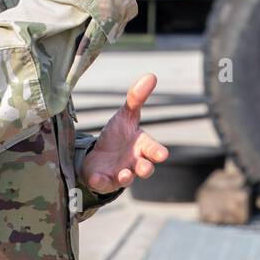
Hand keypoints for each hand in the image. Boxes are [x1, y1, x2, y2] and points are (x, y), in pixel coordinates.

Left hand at [82, 73, 169, 192]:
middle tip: (146, 167)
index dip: (157, 152)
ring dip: (126, 177)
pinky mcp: (104, 180)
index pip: (154, 149)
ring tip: (124, 175)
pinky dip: (101, 182)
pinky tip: (97, 178)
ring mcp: (120, 173)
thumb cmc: (117, 136)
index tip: (162, 154)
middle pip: (145, 168)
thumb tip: (151, 75)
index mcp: (142, 147)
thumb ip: (137, 98)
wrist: (98, 156)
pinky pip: (104, 183)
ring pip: (127, 179)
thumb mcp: (126, 115)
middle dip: (146, 168)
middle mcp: (134, 162)